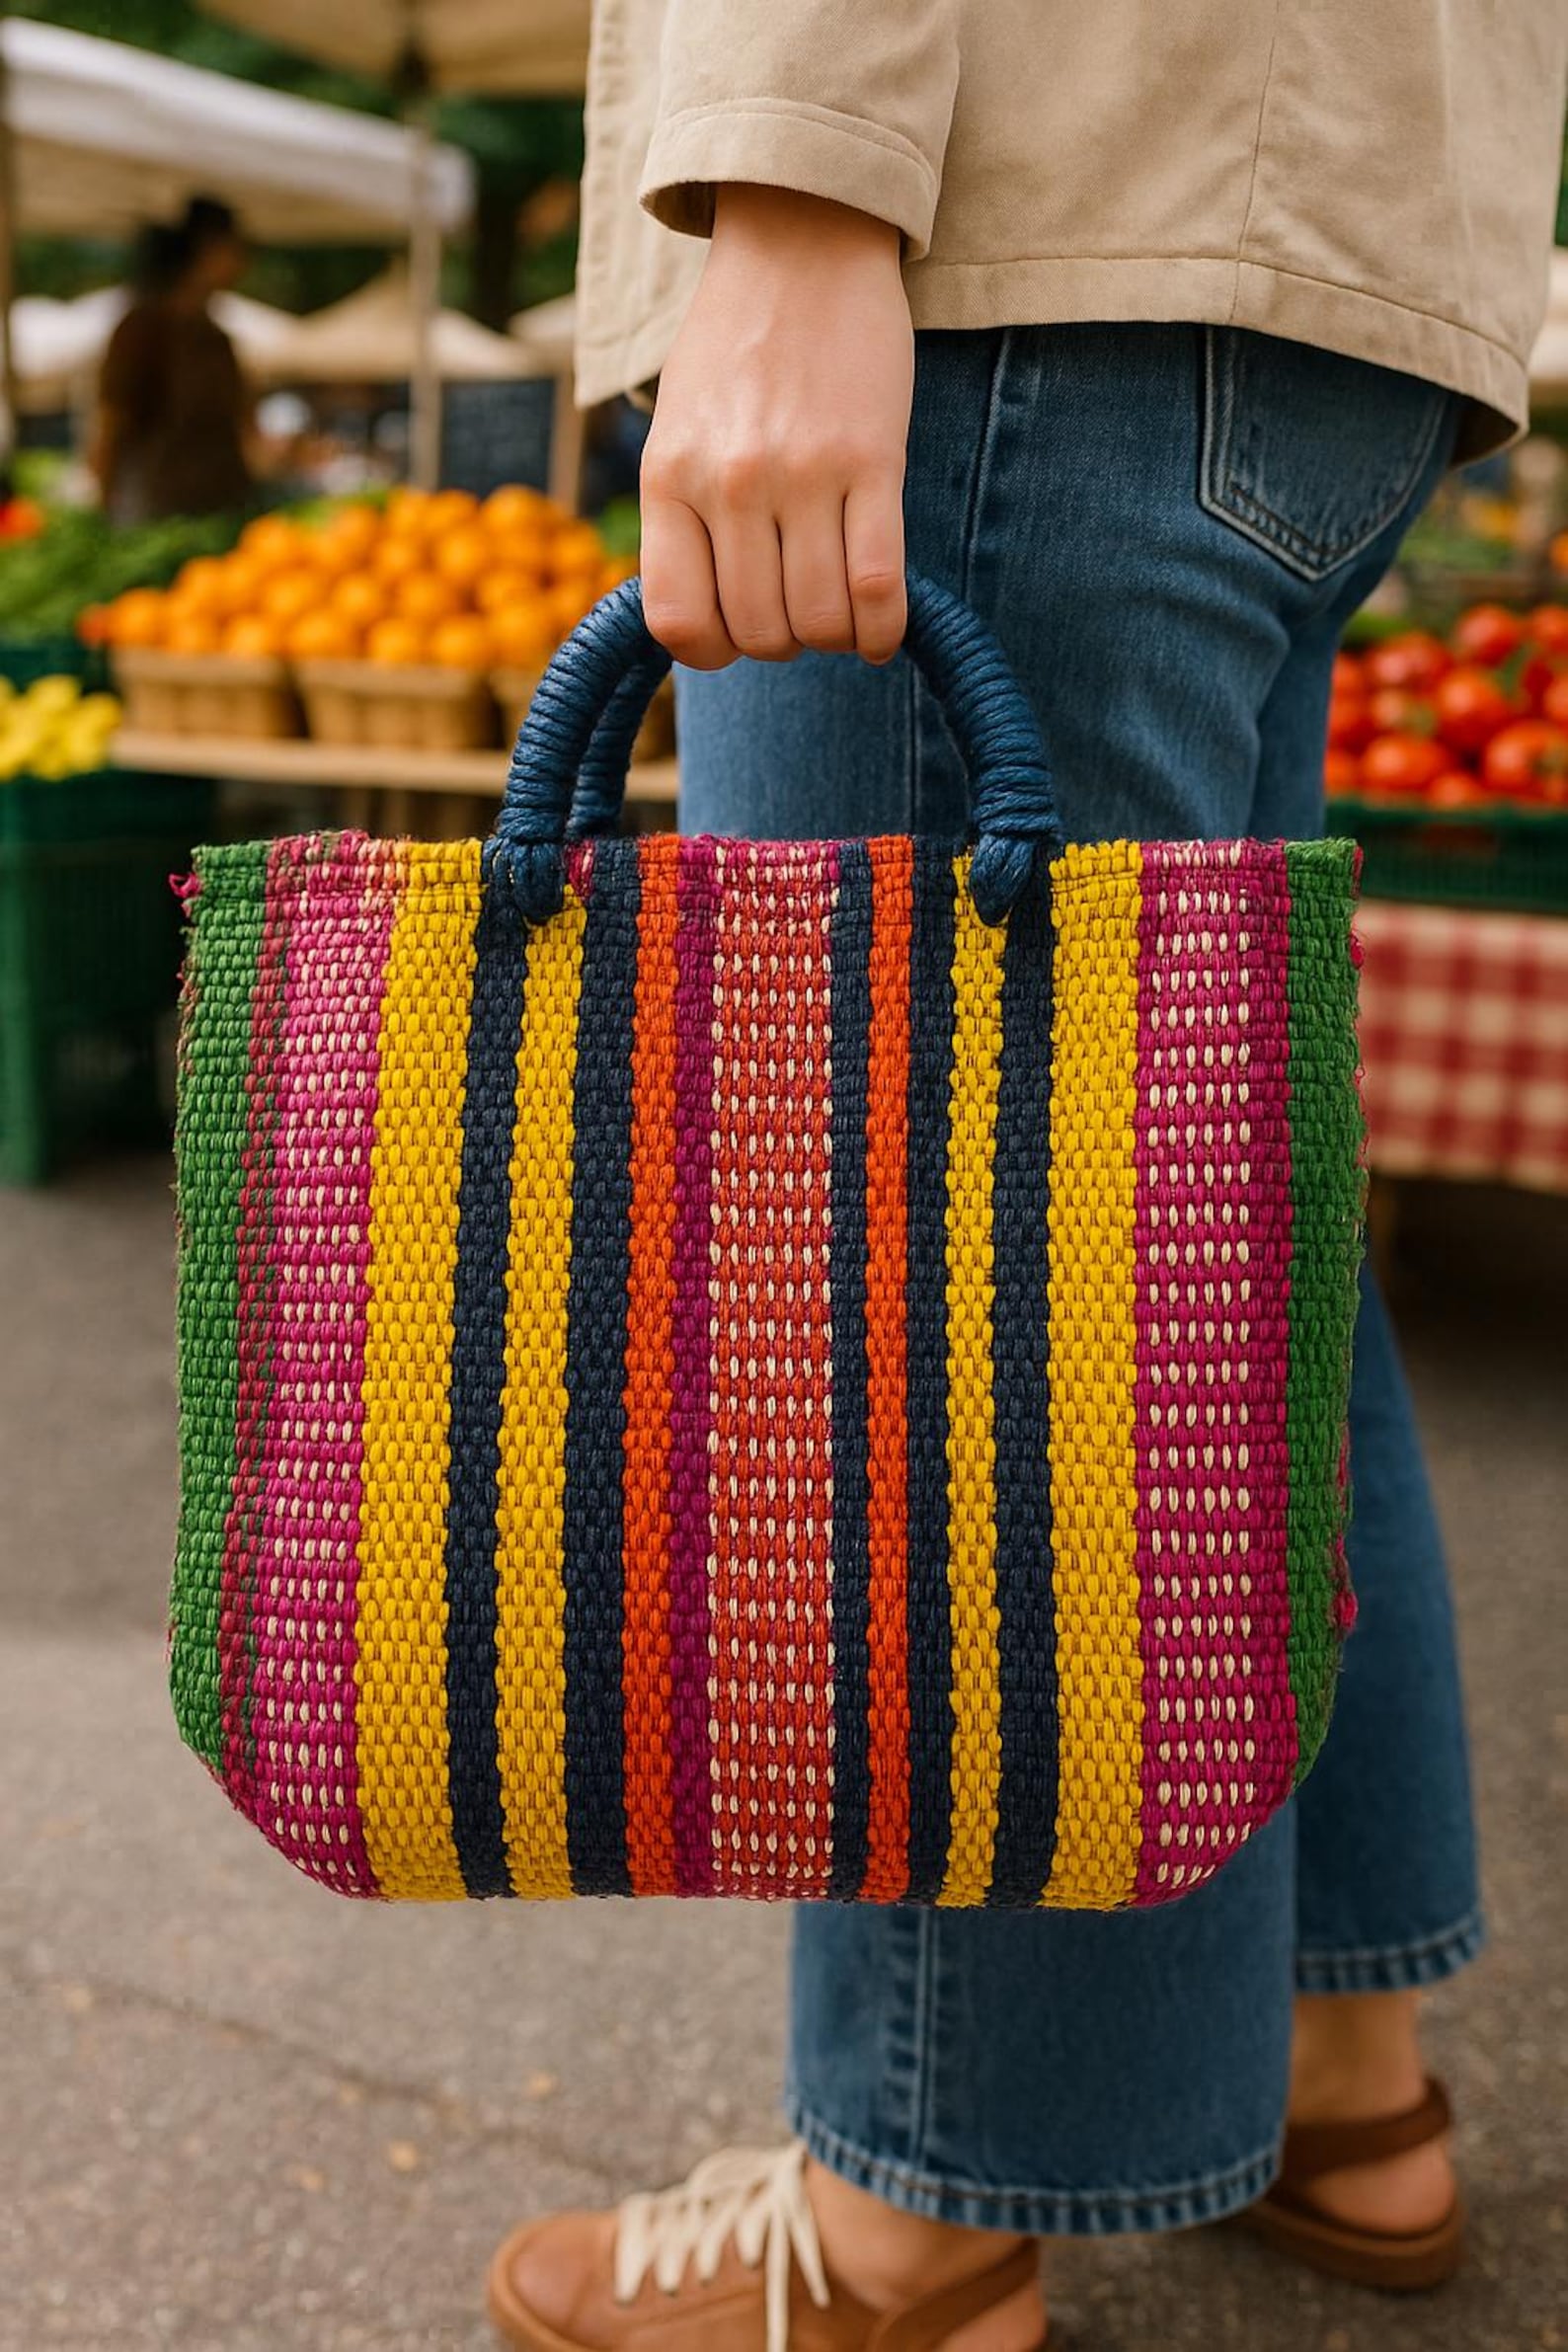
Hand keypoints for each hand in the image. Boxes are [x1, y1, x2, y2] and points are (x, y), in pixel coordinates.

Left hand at [640, 185, 912, 669]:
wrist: (802, 241)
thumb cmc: (738, 345)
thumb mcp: (679, 427)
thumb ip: (684, 515)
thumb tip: (705, 619)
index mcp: (670, 477)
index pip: (678, 622)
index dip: (711, 653)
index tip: (735, 635)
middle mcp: (729, 482)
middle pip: (759, 632)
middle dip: (784, 642)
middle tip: (799, 610)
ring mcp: (801, 473)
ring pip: (820, 620)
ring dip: (834, 637)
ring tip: (840, 611)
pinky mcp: (873, 460)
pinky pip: (878, 584)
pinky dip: (884, 628)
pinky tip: (883, 631)